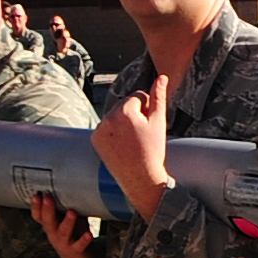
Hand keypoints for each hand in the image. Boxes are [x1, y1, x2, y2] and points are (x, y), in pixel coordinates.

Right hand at [31, 193, 107, 257]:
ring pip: (63, 232)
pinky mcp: (75, 251)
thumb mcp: (70, 219)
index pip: (38, 215)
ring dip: (67, 222)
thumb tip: (75, 185)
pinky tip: (89, 234)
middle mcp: (54, 234)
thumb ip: (69, 205)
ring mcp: (64, 243)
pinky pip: (79, 245)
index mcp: (50, 225)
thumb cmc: (74, 234)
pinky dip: (84, 240)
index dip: (35, 206)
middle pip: (47, 222)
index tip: (36, 194)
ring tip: (72, 212)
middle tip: (47, 198)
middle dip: (47, 210)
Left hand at [92, 75, 171, 221]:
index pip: (137, 96)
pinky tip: (123, 146)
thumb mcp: (158, 123)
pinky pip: (106, 128)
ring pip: (115, 116)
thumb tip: (161, 77)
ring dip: (123, 123)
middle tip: (142, 135)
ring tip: (133, 141)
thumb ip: (158, 97)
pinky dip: (113, 133)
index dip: (147, 109)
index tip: (149, 126)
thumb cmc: (153, 152)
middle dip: (134, 115)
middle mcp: (108, 117)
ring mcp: (99, 129)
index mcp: (124, 110)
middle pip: (124, 105)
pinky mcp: (95, 140)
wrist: (141, 180)